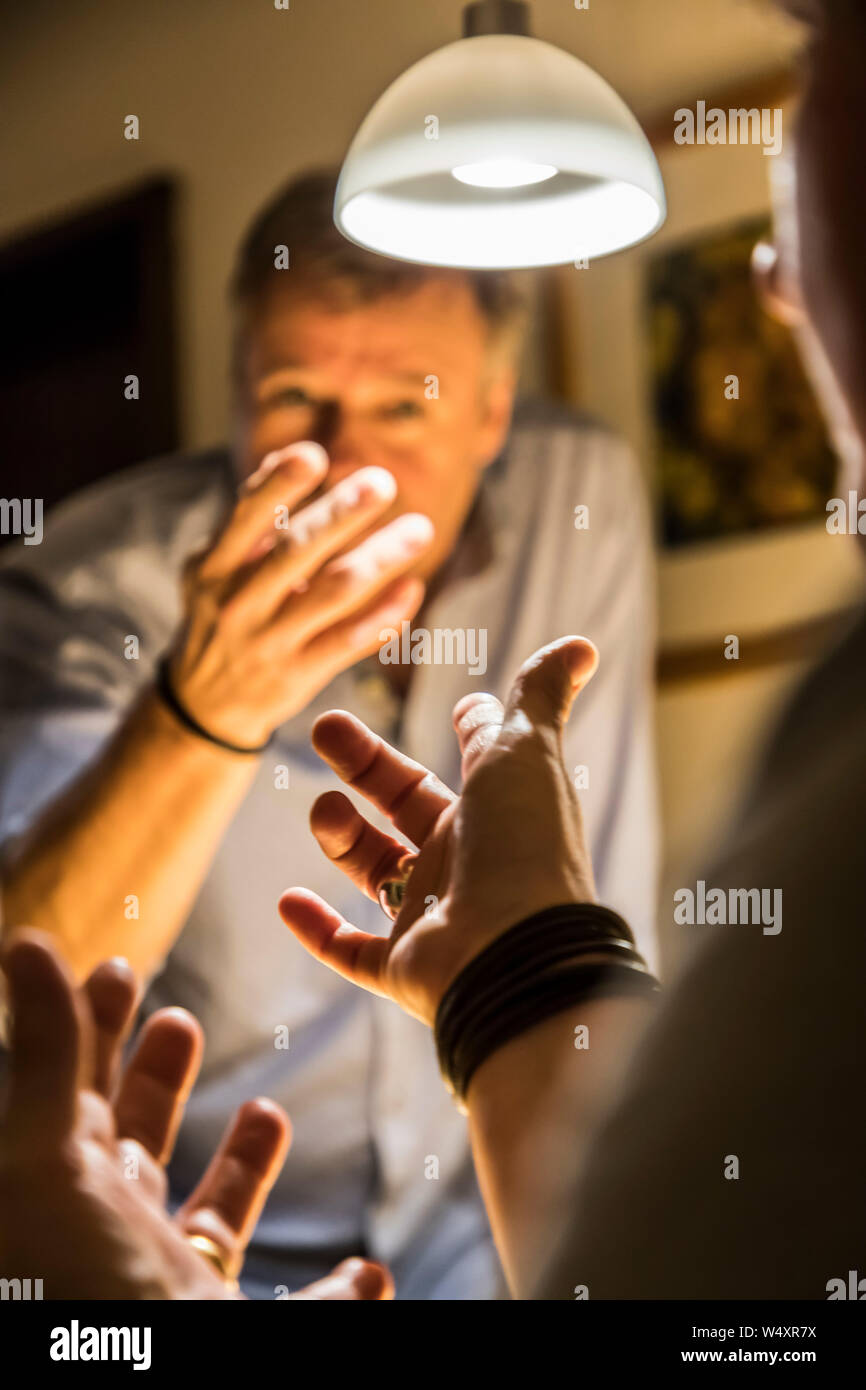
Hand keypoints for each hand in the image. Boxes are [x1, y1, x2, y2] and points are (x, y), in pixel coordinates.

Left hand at [0, 931, 391, 1299]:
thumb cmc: (73, 1304)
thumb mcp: (48, 1166)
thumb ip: (42, 1058)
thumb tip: (25, 942)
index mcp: (63, 1190)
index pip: (71, 1088)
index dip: (88, 1024)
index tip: (117, 966)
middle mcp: (110, 1243)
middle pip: (132, 1148)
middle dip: (154, 1079)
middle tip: (178, 1015)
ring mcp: (167, 1296)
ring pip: (209, 1227)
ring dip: (242, 1174)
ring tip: (270, 1111)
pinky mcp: (225, 1339)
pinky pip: (293, 1321)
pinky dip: (334, 1301)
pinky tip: (368, 1275)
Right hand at [168, 442, 432, 745]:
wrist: (205, 703)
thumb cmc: (221, 613)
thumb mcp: (214, 566)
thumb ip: (251, 519)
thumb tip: (289, 457)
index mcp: (215, 565)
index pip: (247, 517)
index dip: (278, 485)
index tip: (314, 455)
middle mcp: (239, 601)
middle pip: (298, 551)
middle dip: (342, 514)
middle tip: (382, 483)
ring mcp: (270, 640)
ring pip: (334, 593)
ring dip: (381, 557)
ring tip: (419, 530)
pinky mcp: (299, 674)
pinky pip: (350, 641)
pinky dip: (385, 614)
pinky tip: (411, 588)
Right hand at [280, 637, 598, 1024]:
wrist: (512, 952)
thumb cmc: (522, 843)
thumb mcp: (526, 751)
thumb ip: (537, 699)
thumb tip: (578, 647)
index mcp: (497, 811)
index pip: (476, 765)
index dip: (468, 734)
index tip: (458, 705)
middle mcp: (467, 863)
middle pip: (406, 807)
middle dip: (365, 765)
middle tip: (325, 727)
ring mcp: (434, 917)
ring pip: (375, 870)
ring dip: (341, 837)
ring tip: (323, 809)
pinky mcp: (403, 968)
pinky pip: (352, 951)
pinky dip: (318, 930)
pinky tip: (288, 901)